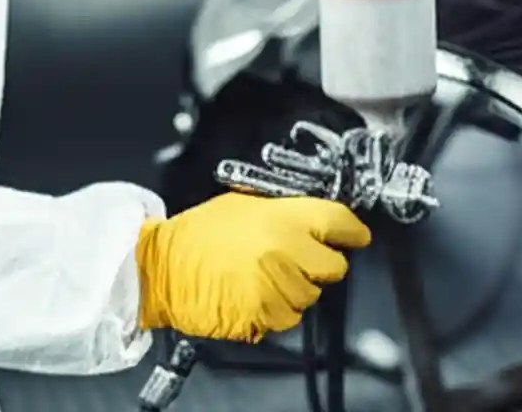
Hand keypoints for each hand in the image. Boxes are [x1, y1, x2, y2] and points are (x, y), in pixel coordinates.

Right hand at [135, 192, 371, 342]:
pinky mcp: (265, 314)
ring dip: (296, 289)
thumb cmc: (199, 234)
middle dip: (321, 264)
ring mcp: (278, 286)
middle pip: (334, 266)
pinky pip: (289, 318)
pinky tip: (254, 294)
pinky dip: (277, 310)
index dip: (353, 231)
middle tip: (297, 259)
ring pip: (312, 295)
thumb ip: (286, 211)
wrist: (163, 267)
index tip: (357, 236)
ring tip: (264, 276)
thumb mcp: (245, 203)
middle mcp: (289, 251)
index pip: (341, 223)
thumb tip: (315, 219)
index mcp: (286, 218)